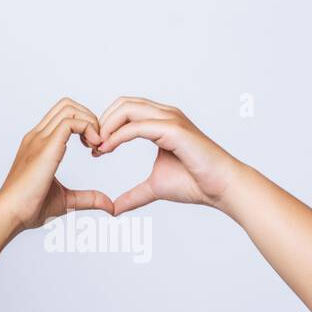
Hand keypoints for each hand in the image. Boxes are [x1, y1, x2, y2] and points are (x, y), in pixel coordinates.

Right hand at [0, 97, 113, 234]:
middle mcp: (38, 136)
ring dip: (90, 122)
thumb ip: (88, 198)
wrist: (9, 214)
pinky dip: (88, 129)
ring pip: (69, 108)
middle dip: (90, 118)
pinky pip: (70, 122)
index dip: (85, 124)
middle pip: (67, 105)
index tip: (94, 148)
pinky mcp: (45, 147)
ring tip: (96, 146)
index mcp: (39, 144)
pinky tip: (93, 148)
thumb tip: (110, 206)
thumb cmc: (29, 208)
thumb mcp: (67, 200)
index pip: (63, 115)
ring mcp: (40, 139)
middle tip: (98, 144)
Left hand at [92, 96, 241, 215]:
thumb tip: (114, 208)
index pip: (125, 111)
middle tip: (91, 146)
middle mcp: (165, 114)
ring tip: (97, 148)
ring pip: (127, 109)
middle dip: (101, 122)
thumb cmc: (195, 184)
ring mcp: (170, 119)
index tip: (93, 149)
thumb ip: (134, 195)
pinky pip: (137, 126)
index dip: (105, 126)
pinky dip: (118, 136)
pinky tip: (107, 149)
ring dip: (106, 126)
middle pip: (122, 103)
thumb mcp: (154, 188)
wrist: (221, 188)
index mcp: (161, 122)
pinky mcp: (173, 129)